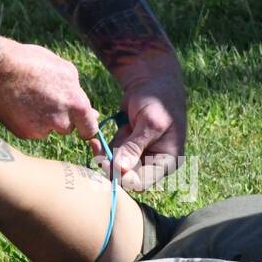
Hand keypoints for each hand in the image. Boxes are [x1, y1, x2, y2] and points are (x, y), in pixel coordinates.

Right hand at [0, 40, 99, 140]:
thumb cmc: (31, 62)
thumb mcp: (63, 69)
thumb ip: (77, 92)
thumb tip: (91, 111)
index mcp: (76, 104)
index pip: (90, 128)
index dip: (85, 126)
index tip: (81, 124)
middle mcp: (61, 121)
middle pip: (67, 127)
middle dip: (61, 117)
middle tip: (45, 97)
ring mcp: (41, 130)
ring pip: (48, 129)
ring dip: (43, 119)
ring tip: (28, 96)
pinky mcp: (24, 133)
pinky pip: (31, 130)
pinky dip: (27, 121)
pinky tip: (17, 104)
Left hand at [104, 57, 187, 190]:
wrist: (152, 79)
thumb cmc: (158, 100)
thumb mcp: (149, 123)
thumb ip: (134, 146)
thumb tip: (120, 170)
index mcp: (166, 161)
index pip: (143, 182)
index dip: (125, 179)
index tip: (110, 164)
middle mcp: (154, 162)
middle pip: (128, 177)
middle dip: (111, 167)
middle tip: (97, 153)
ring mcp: (139, 154)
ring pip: (117, 168)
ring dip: (104, 158)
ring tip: (95, 144)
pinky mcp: (127, 146)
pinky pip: (112, 155)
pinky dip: (102, 149)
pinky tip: (95, 140)